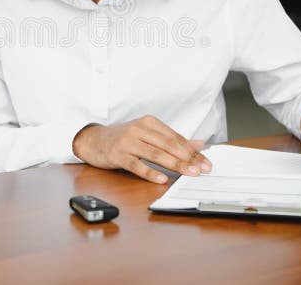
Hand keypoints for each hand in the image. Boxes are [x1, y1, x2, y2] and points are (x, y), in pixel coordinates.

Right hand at [72, 115, 211, 183]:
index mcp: (149, 122)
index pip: (176, 138)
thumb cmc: (124, 138)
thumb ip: (172, 139)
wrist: (94, 140)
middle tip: (202, 169)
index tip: (206, 162)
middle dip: (188, 158)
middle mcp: (139, 129)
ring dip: (174, 164)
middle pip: (168, 145)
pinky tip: (161, 179)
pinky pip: (136, 164)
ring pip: (155, 154)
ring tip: (189, 173)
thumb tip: (199, 144)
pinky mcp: (118, 154)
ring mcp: (127, 142)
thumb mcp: (148, 134)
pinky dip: (149, 172)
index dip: (193, 151)